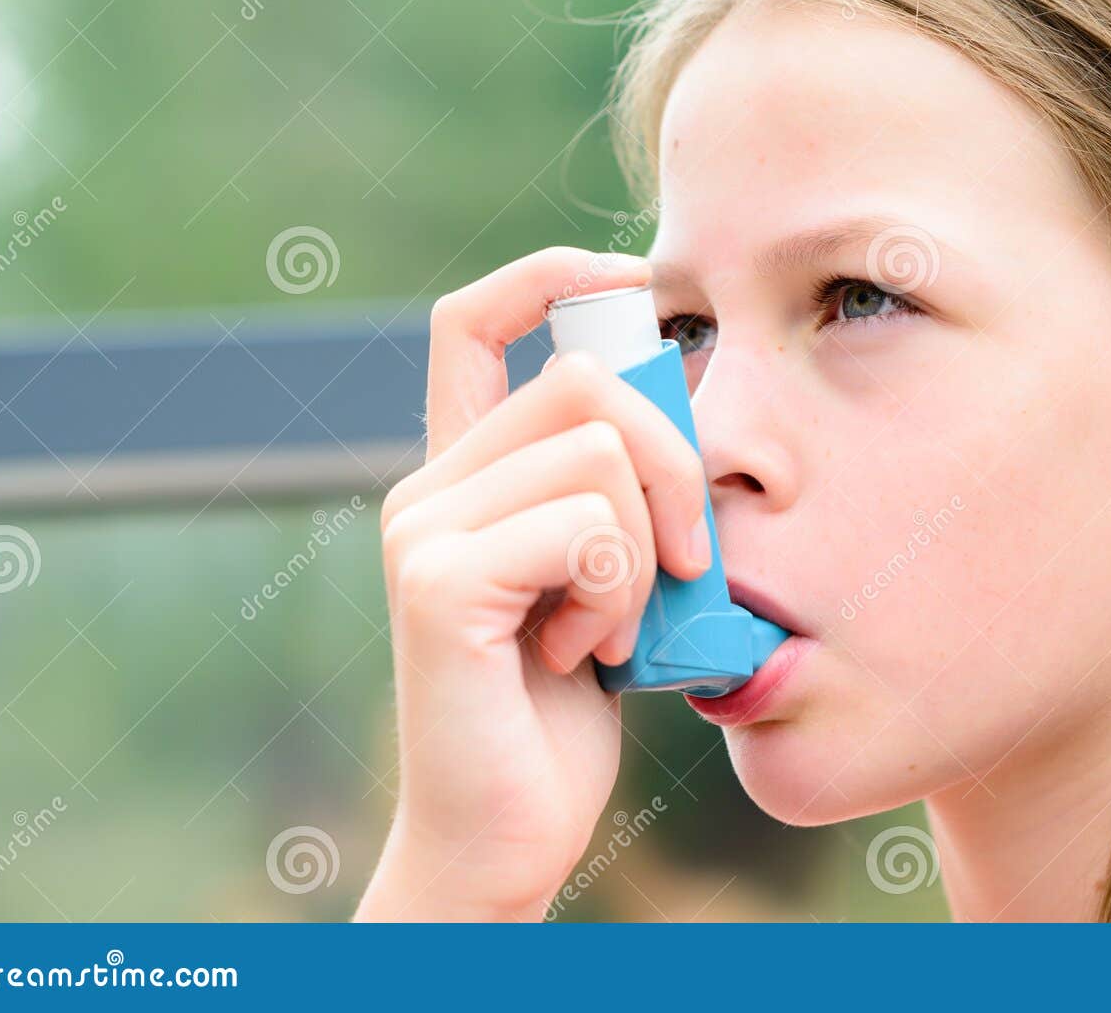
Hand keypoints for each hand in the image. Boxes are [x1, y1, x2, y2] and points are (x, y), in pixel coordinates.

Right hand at [355, 247, 711, 919]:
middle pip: (588, 376)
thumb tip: (684, 396)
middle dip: (677, 461)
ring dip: (650, 549)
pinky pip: (588, 526)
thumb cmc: (564, 716)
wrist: (503, 838)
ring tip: (616, 627)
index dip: (554, 272)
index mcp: (464, 475)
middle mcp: (429, 486)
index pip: (474, 319)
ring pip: (600, 448)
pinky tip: (588, 654)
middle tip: (688, 562)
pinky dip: (622, 593)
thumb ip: (619, 495)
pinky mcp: (439, 581)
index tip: (641, 277)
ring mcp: (422, 528)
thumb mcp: (606, 581)